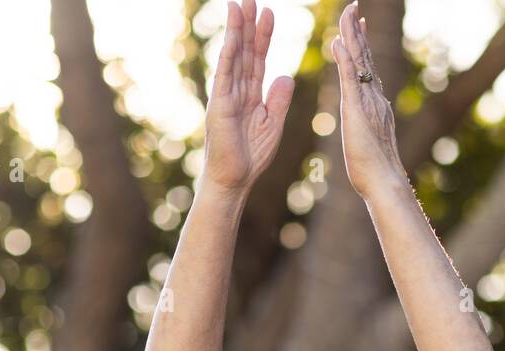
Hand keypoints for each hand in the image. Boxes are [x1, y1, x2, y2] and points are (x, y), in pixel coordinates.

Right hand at [204, 0, 295, 193]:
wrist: (235, 179)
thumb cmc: (251, 156)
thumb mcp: (273, 124)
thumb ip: (279, 99)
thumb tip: (285, 75)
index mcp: (251, 93)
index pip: (257, 58)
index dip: (263, 35)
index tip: (269, 13)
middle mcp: (236, 90)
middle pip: (243, 50)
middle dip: (247, 24)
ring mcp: (226, 95)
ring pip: (233, 56)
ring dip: (236, 31)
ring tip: (239, 5)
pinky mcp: (220, 106)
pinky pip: (225, 76)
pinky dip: (228, 55)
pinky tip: (232, 37)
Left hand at [332, 2, 408, 199]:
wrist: (384, 182)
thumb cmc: (373, 169)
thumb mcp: (366, 138)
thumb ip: (365, 124)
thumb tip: (364, 120)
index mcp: (372, 102)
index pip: (365, 67)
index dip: (361, 43)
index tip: (358, 21)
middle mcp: (373, 97)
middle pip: (364, 57)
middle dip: (357, 30)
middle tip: (353, 6)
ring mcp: (367, 101)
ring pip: (359, 62)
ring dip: (352, 35)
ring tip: (347, 13)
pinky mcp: (357, 111)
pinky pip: (350, 80)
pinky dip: (345, 59)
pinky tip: (338, 42)